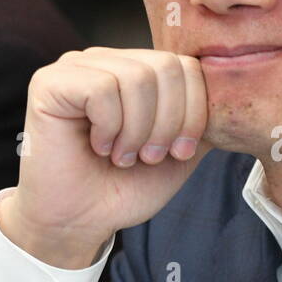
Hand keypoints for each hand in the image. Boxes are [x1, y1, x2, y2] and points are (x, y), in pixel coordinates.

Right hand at [0, 48, 210, 267]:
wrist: (81, 221)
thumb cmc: (125, 186)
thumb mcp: (179, 150)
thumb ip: (203, 118)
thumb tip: (231, 95)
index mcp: (138, 70)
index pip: (186, 65)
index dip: (194, 111)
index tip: (180, 152)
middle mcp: (108, 60)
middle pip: (165, 66)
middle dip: (168, 122)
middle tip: (149, 157)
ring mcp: (76, 67)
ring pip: (135, 77)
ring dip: (138, 130)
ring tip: (122, 156)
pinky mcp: (50, 82)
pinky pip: (100, 89)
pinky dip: (109, 127)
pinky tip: (98, 147)